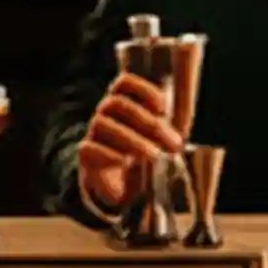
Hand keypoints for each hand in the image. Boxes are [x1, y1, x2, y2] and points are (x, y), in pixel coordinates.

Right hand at [78, 73, 183, 210]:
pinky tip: (126, 162)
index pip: (124, 82)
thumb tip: (181, 134)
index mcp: (124, 102)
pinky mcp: (86, 154)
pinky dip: (109, 154)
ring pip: (103, 123)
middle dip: (148, 123)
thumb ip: (168, 128)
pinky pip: (89, 147)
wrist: (122, 185)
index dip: (143, 89)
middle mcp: (106, 113)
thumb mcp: (161, 139)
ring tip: (155, 156)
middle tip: (173, 144)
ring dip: (132, 140)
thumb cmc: (147, 153)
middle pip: (117, 104)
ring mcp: (94, 132)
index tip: (164, 108)